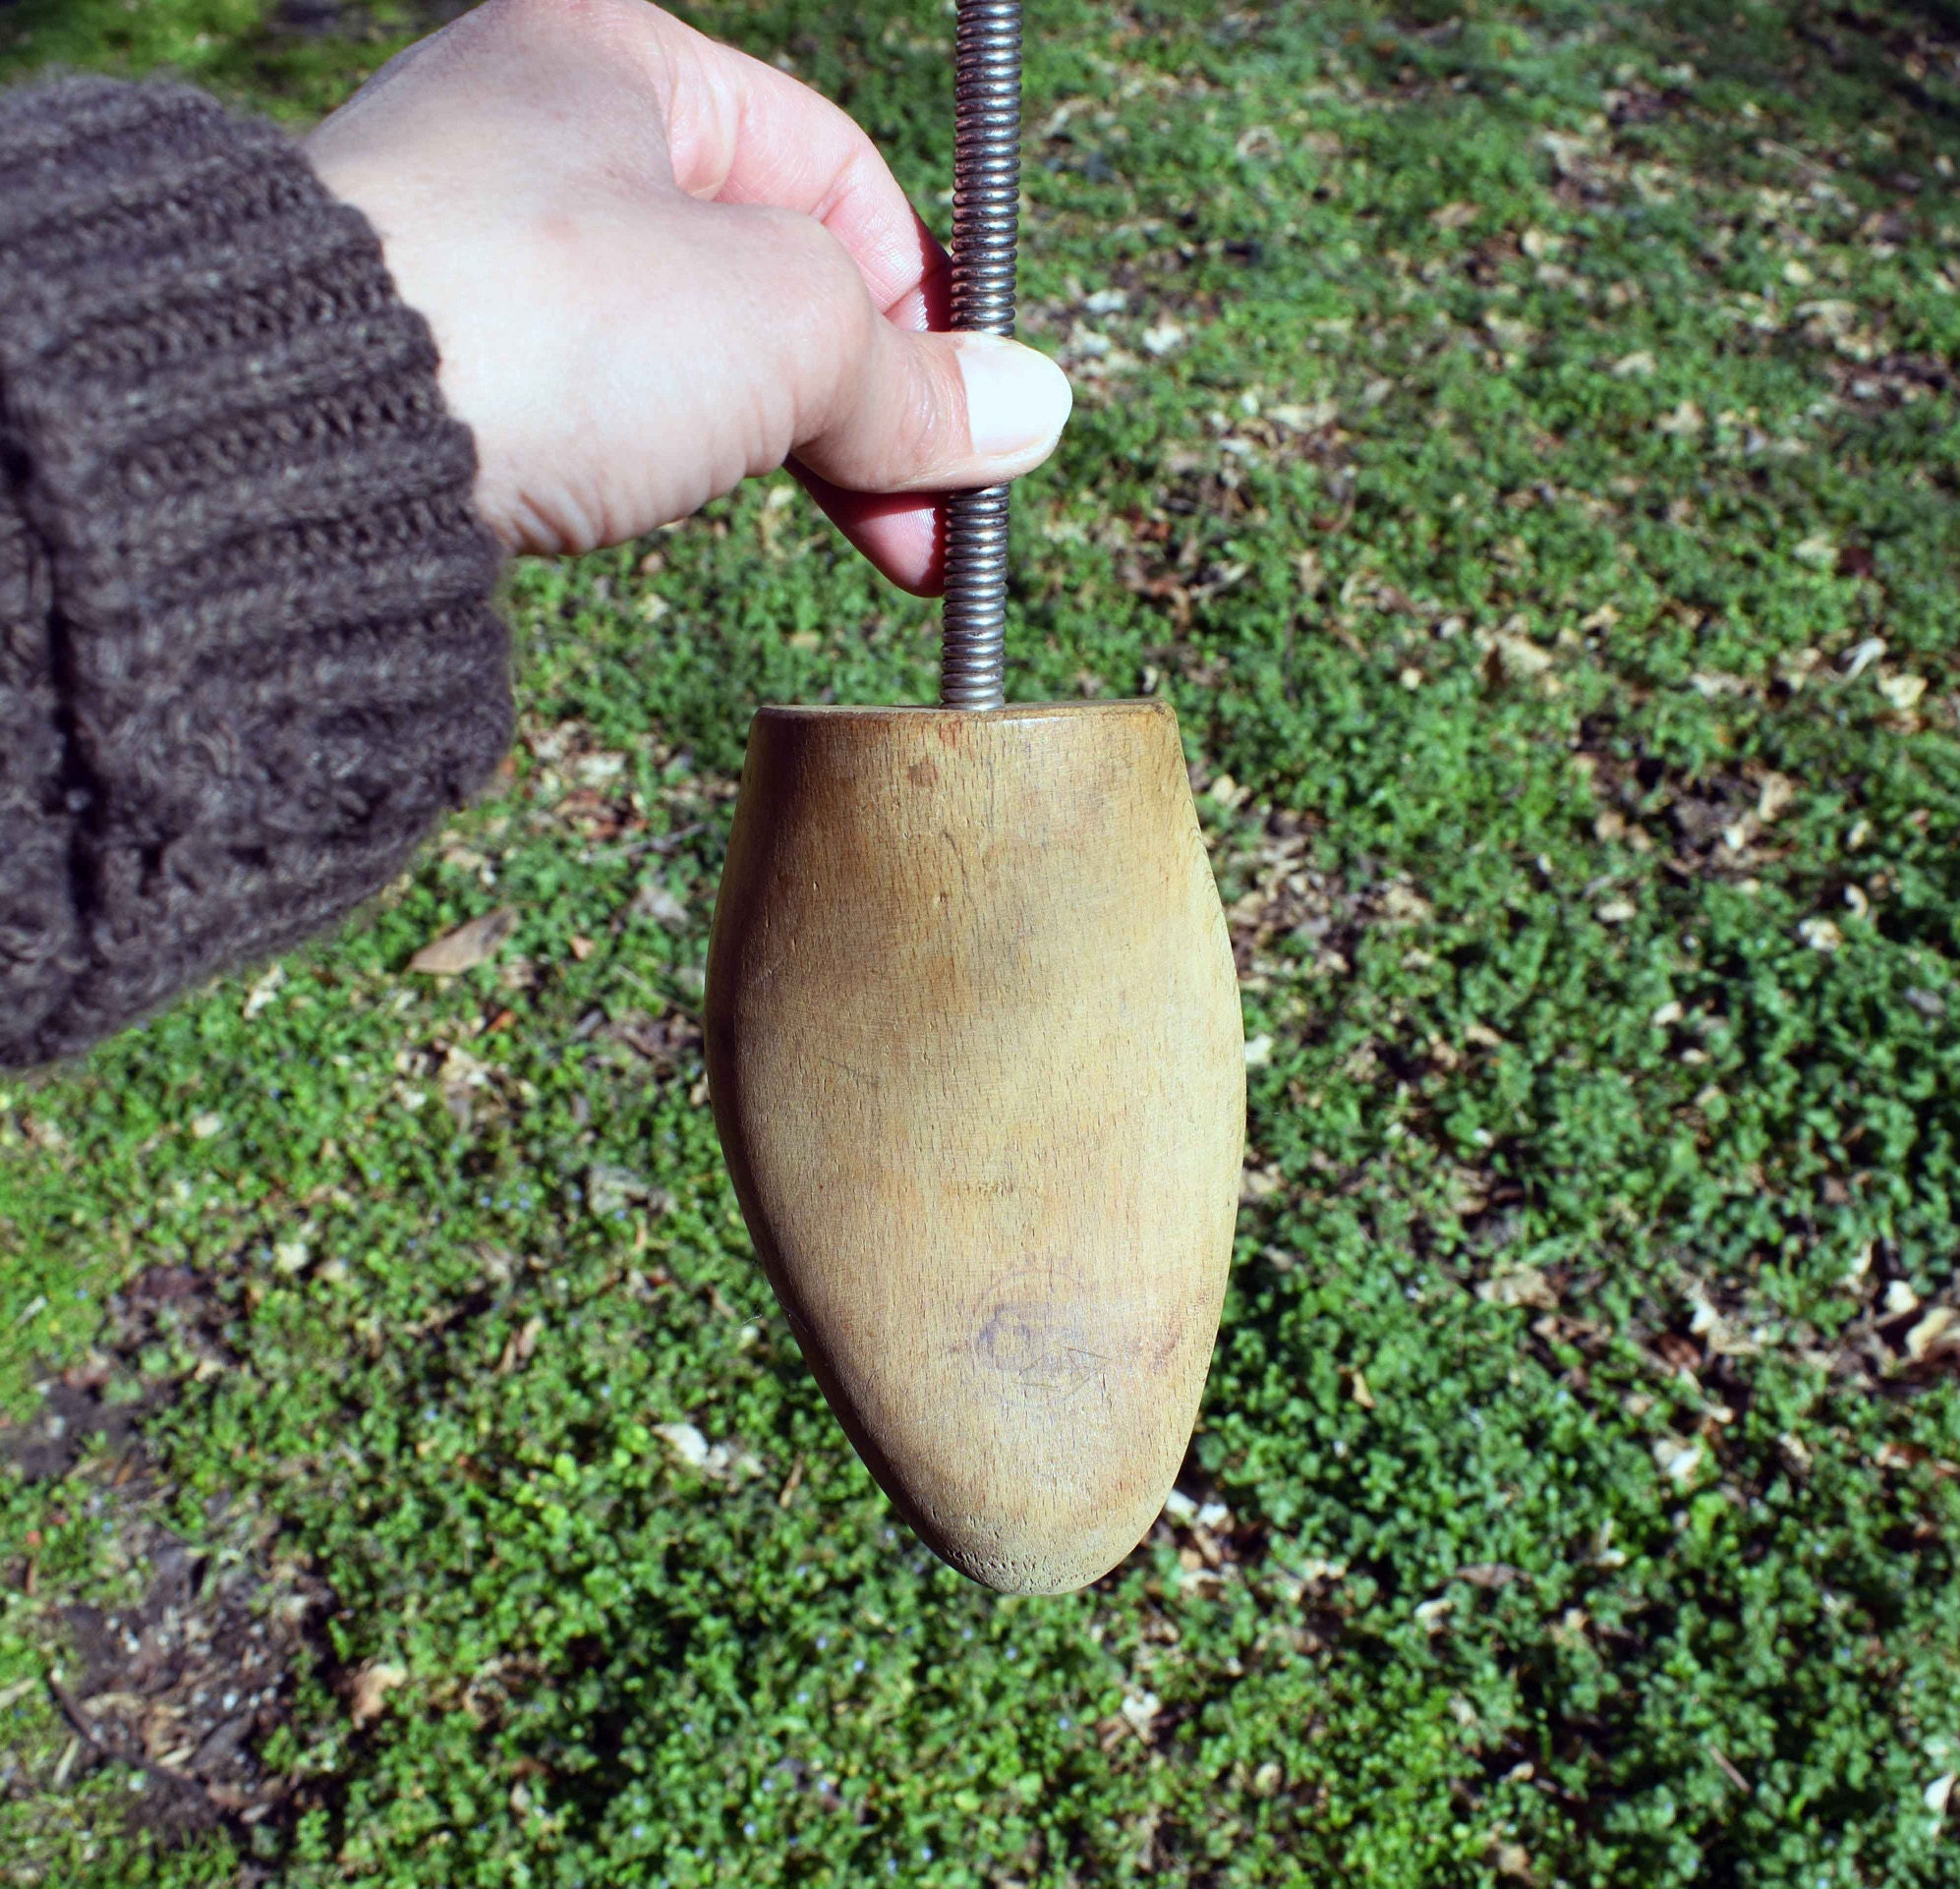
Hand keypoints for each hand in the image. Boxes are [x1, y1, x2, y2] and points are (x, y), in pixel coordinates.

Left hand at [298, 0, 1070, 594]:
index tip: (968, 432)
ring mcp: (476, 256)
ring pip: (683, 353)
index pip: (836, 174)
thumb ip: (910, 376)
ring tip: (834, 539)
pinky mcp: (433, 367)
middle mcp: (536, 138)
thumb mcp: (785, 327)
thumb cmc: (546, 319)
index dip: (923, 309)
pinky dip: (670, 467)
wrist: (297, 440)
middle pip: (765, 275)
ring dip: (778, 452)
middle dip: (865, 410)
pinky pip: (596, 407)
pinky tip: (687, 518)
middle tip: (929, 530)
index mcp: (621, 60)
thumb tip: (1029, 410)